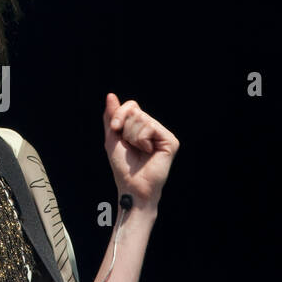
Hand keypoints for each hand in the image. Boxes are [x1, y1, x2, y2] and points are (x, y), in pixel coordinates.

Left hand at [103, 93, 178, 208]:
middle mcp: (155, 128)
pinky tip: (148, 152)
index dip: (119, 114)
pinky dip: (142, 140)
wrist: (132, 186)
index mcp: (142, 126)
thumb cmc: (123, 166)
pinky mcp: (171, 141)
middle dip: (125, 128)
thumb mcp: (112, 138)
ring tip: (140, 151)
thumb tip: (111, 95)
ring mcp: (164, 134)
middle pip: (135, 110)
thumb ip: (112, 117)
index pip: (132, 106)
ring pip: (142, 118)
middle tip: (130, 146)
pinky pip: (151, 127)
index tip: (115, 129)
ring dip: (133, 137)